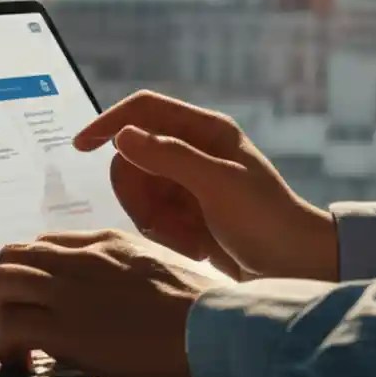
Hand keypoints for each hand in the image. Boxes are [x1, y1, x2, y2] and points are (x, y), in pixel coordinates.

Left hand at [0, 229, 216, 376]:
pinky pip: (11, 327)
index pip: (47, 243)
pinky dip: (6, 346)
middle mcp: (82, 259)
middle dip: (4, 291)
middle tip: (15, 322)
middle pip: (13, 257)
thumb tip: (123, 295)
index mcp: (107, 242)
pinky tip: (22, 364)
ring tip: (13, 346)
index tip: (38, 299)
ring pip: (2, 285)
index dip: (33, 272)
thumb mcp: (164, 267)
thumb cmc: (206, 306)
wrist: (217, 328)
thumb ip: (133, 272)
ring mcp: (70, 291)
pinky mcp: (66, 329)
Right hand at [75, 90, 337, 281]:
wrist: (294, 267)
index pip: (144, 109)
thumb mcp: (218, 184)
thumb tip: (123, 134)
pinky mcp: (186, 213)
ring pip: (138, 191)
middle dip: (139, 193)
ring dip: (154, 219)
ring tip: (188, 240)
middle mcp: (193, 151)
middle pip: (132, 157)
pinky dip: (166, 235)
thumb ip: (170, 157)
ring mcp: (188, 182)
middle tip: (160, 222)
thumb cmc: (266, 219)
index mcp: (205, 131)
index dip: (110, 122)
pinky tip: (195, 248)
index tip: (81, 147)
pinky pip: (152, 217)